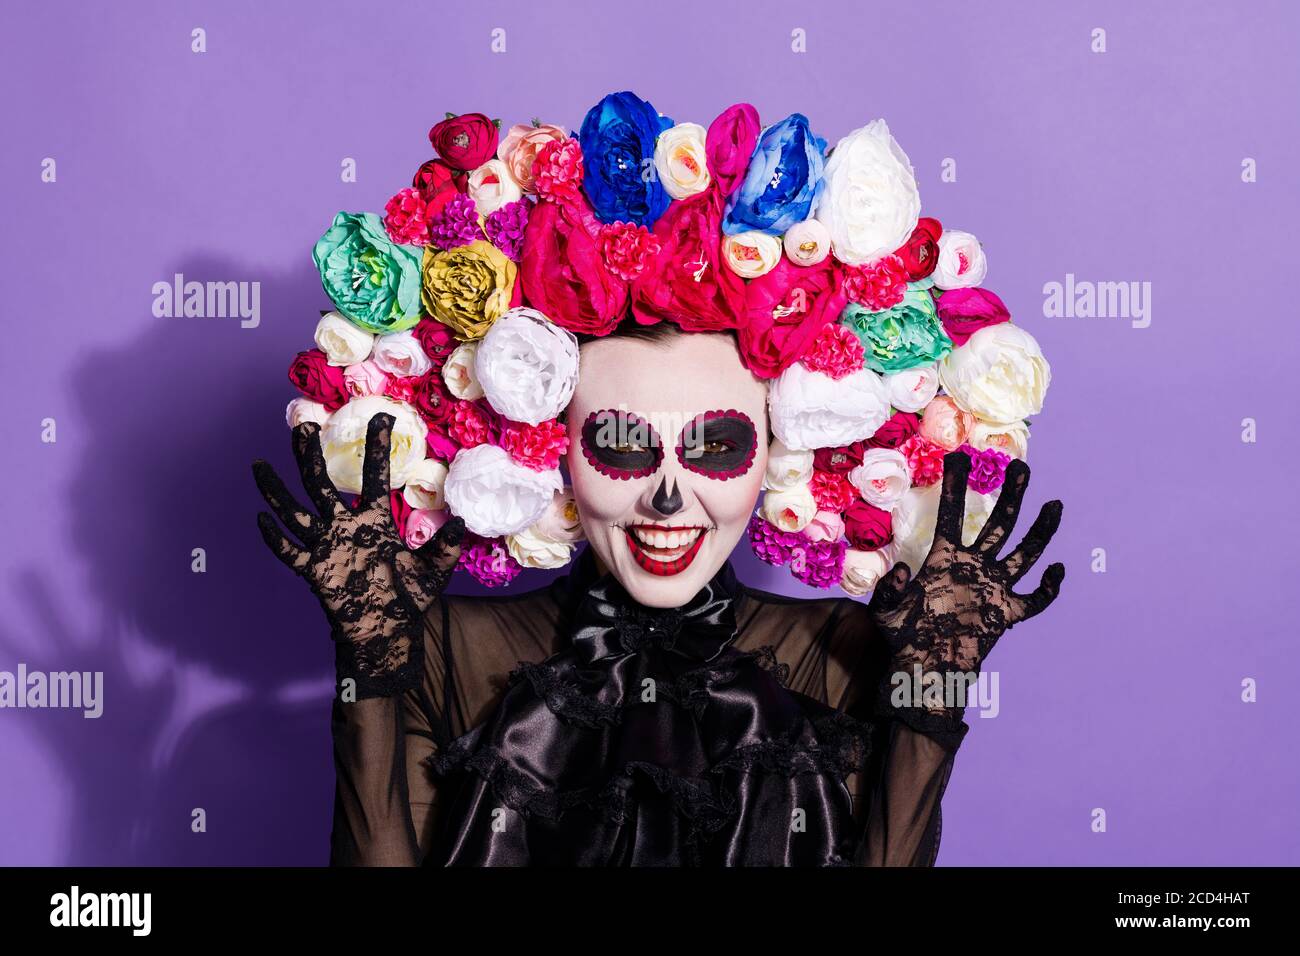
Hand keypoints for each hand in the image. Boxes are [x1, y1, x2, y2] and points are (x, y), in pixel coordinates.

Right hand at [253, 413, 463, 694]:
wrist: (387, 633)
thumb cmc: (408, 600)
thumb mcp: (434, 570)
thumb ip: (446, 547)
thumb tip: (464, 521)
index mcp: (375, 522)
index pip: (374, 477)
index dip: (378, 448)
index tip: (382, 417)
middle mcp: (346, 528)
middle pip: (323, 484)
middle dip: (312, 456)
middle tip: (306, 425)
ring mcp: (327, 547)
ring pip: (297, 511)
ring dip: (277, 490)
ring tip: (259, 464)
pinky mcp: (314, 571)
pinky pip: (290, 552)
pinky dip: (276, 539)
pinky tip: (262, 520)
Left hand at [867, 452, 1063, 729]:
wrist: (924, 667)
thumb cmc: (902, 636)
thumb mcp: (886, 610)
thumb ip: (890, 589)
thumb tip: (902, 568)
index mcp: (944, 558)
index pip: (953, 514)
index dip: (955, 486)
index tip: (960, 456)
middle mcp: (974, 566)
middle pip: (998, 524)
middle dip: (1010, 496)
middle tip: (1021, 467)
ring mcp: (993, 588)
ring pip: (1024, 553)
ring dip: (1040, 531)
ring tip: (1054, 504)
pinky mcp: (1006, 613)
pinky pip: (1034, 600)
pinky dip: (1048, 588)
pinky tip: (1057, 571)